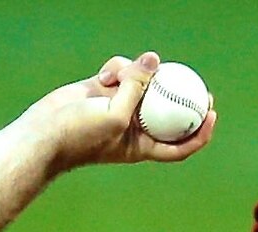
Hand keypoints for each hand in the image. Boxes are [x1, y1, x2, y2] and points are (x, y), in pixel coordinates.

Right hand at [30, 53, 213, 172]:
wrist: (44, 131)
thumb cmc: (81, 135)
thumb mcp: (115, 115)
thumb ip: (137, 88)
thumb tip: (154, 60)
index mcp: (143, 145)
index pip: (180, 144)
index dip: (200, 132)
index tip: (212, 114)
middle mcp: (134, 127)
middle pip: (167, 110)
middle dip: (182, 96)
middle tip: (197, 83)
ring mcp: (119, 106)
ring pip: (142, 84)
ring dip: (136, 75)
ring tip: (118, 78)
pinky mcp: (104, 90)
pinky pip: (122, 72)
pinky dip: (118, 69)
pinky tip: (105, 75)